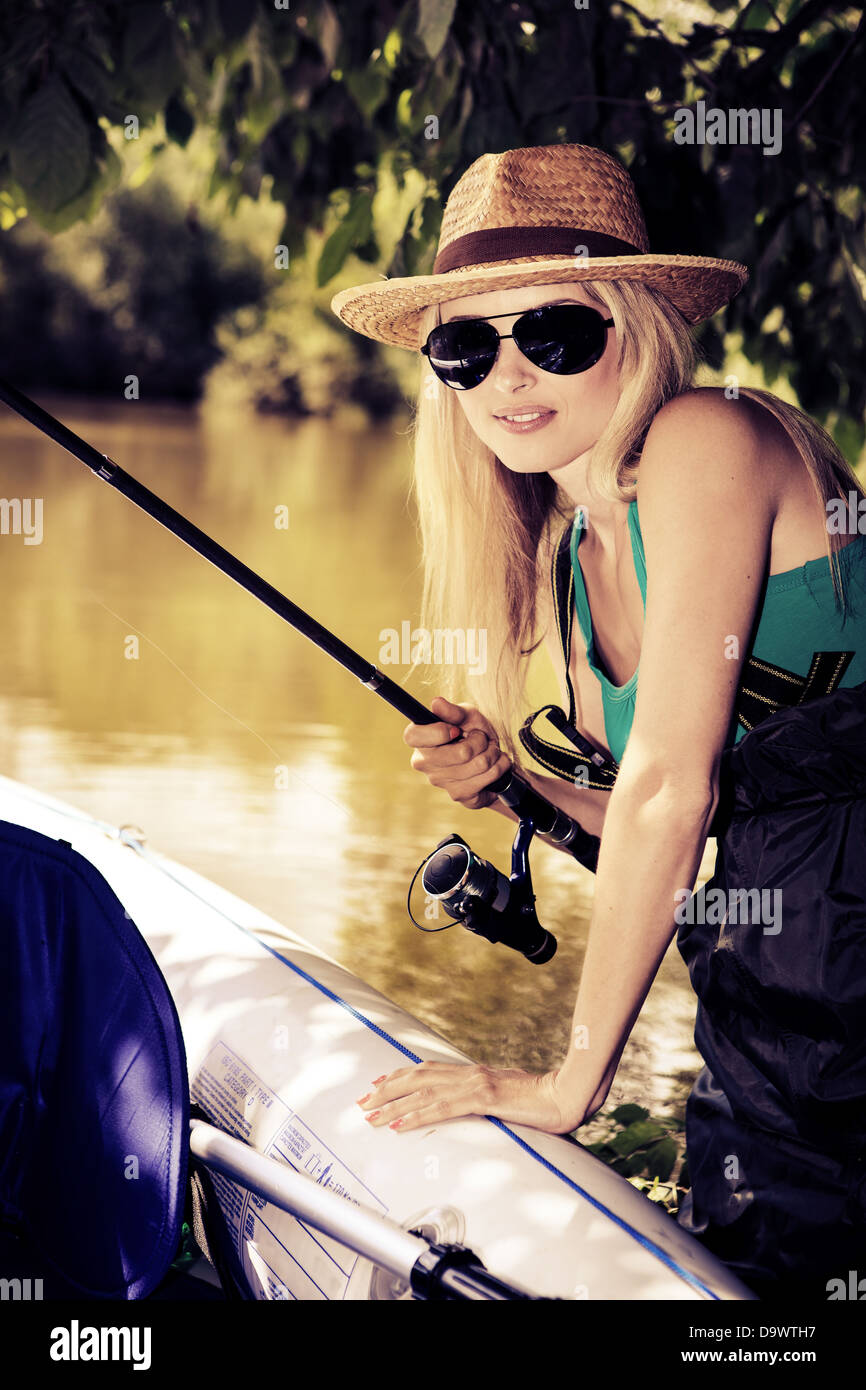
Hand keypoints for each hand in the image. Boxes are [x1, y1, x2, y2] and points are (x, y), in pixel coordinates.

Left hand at [355, 1060, 583, 1135]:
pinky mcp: (485, 1098)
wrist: (569, 1095)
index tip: (377, 1086)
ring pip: (423, 1091)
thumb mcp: (510, 1099)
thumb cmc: (544, 1100)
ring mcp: (476, 1084)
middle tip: (362, 1102)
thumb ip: (490, 1101)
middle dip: (387, 1090)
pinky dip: (417, 1114)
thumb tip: (480, 1109)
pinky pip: (443, 1107)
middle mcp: (470, 1074)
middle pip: (417, 1077)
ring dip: (393, 1104)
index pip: (428, 1071)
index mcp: (475, 1074)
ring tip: (370, 1115)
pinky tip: (400, 1123)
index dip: (400, 1077)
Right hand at [403, 695, 511, 809]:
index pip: (414, 736)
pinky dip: (499, 767)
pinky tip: (495, 764)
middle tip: (482, 739)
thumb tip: (436, 703)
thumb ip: (453, 711)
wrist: (490, 758)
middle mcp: (424, 763)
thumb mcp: (467, 716)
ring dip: (493, 754)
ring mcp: (440, 781)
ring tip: (491, 751)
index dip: (438, 732)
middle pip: (461, 753)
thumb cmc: (473, 732)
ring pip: (480, 765)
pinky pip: (487, 778)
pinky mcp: (458, 794)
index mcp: (419, 740)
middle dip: (481, 742)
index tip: (456, 730)